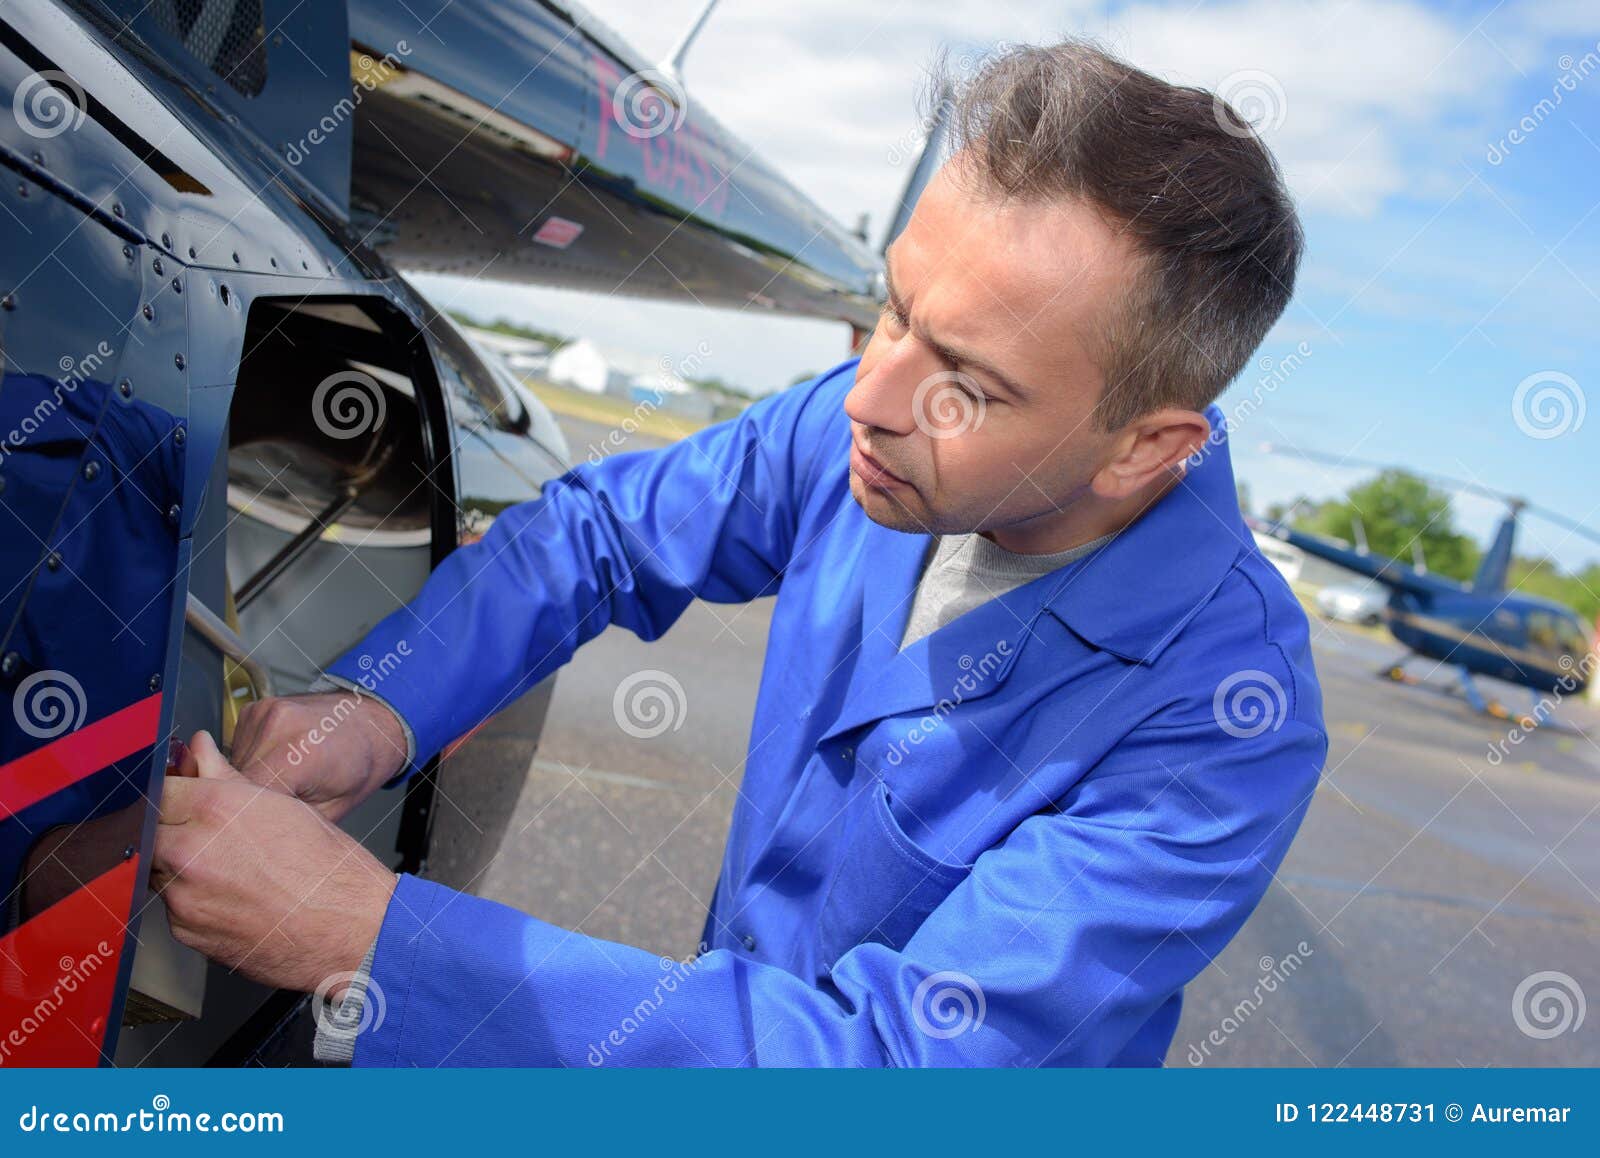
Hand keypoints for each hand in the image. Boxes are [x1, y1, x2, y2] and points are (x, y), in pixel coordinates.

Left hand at [151, 731, 397, 994]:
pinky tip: (233, 898)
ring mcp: (182, 895)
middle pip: (149, 831)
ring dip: (179, 866)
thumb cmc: (328, 867)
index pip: (160, 789)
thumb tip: (199, 748)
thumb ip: (226, 776)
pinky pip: (175, 907)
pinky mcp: (185, 931)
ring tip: (228, 869)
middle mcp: (189, 849)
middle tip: (204, 835)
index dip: (173, 793)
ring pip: (159, 870)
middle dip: (170, 830)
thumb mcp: (281, 805)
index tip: (182, 797)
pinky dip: (194, 900)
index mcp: (215, 806)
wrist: (348, 929)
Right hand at [230, 690, 408, 820]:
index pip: (244, 800)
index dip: (247, 821)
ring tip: (283, 779)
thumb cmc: (360, 763)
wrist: (370, 722)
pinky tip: (278, 760)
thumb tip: (250, 837)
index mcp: (301, 754)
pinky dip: (250, 759)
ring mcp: (264, 713)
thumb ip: (287, 822)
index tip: (254, 831)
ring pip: (229, 765)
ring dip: (245, 780)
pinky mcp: (255, 708)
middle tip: (272, 808)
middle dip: (246, 802)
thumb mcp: (331, 809)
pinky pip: (236, 746)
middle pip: (231, 782)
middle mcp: (278, 727)